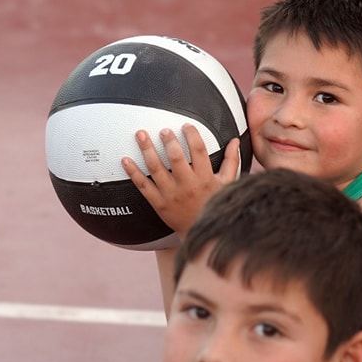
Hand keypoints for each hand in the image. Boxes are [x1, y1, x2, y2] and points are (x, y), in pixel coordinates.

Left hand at [121, 124, 240, 236]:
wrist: (202, 234)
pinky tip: (125, 160)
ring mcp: (171, 194)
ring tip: (141, 134)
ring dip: (146, 149)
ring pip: (156, 168)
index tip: (186, 126)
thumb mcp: (227, 184)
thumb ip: (231, 161)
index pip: (198, 150)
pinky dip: (133, 172)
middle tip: (163, 130)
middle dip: (168, 140)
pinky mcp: (158, 203)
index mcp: (205, 178)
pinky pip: (143, 185)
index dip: (192, 135)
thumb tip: (235, 141)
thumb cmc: (214, 205)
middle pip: (175, 157)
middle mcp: (187, 185)